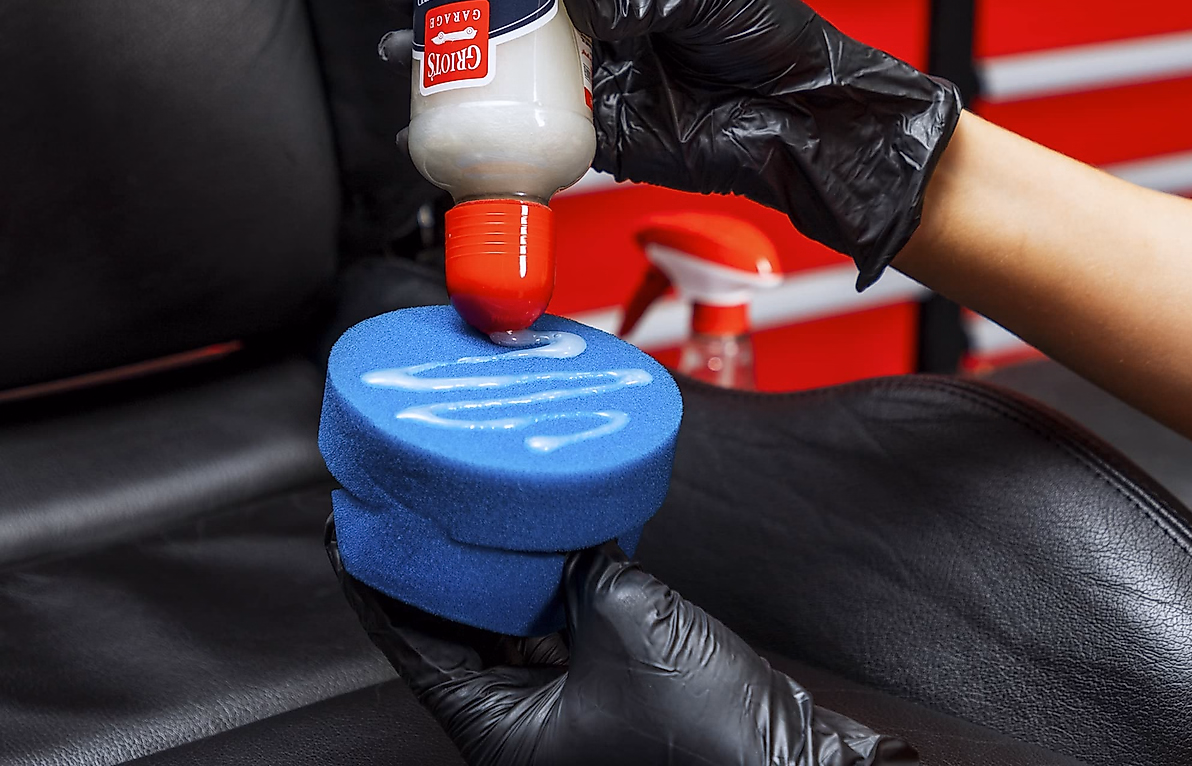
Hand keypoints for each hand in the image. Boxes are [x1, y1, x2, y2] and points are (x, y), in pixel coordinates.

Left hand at [327, 520, 915, 765]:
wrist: (791, 765)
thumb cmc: (706, 738)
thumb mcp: (625, 622)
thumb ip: (579, 565)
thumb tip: (564, 530)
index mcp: (498, 730)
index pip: (412, 645)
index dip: (376, 582)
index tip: (351, 529)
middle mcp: (520, 726)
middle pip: (451, 632)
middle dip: (431, 566)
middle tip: (410, 501)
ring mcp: (561, 709)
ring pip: (502, 627)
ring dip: (489, 570)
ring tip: (467, 508)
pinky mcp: (603, 689)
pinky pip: (552, 627)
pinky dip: (541, 583)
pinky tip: (543, 537)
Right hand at [378, 0, 959, 287]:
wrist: (809, 121)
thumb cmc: (776, 43)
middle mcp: (604, 32)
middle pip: (510, 11)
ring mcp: (599, 85)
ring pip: (510, 71)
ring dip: (452, 59)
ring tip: (401, 49)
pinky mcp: (604, 139)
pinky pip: (535, 134)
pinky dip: (487, 130)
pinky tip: (436, 118)